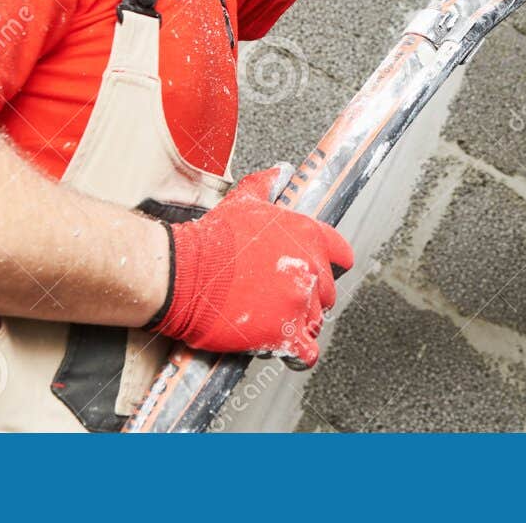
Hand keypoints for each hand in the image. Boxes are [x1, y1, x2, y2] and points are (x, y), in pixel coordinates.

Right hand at [153, 168, 352, 368]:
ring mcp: (300, 303)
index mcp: (308, 236)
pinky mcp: (285, 333)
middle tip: (282, 299)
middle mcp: (311, 269)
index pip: (340, 254)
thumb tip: (280, 171)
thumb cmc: (212, 238)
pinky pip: (307, 351)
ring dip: (299, 323)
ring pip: (316, 320)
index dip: (327, 265)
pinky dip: (299, 353)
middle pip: (327, 292)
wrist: (184, 273)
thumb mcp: (243, 202)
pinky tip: (284, 347)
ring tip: (273, 320)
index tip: (316, 273)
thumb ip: (266, 183)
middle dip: (309, 297)